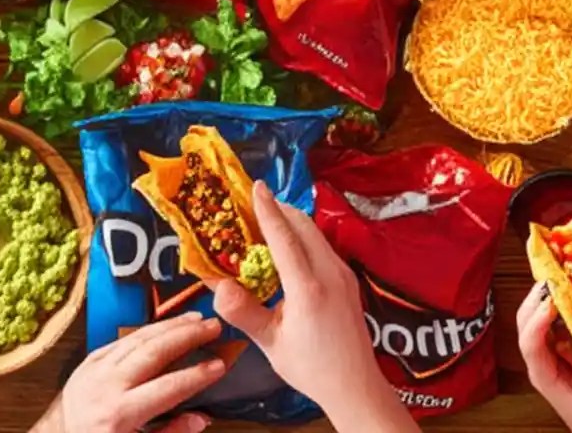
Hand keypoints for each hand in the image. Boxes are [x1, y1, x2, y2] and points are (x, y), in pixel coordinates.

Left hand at [32, 312, 224, 432]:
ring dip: (170, 326)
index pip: (167, 388)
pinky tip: (165, 325)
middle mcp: (105, 388)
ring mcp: (94, 371)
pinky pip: (122, 340)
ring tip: (195, 319)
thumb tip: (200, 419)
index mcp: (118, 416)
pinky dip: (147, 330)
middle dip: (187, 336)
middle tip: (213, 327)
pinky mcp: (89, 361)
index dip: (197, 375)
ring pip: (138, 339)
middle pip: (153, 352)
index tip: (220, 365)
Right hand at [211, 182, 417, 432]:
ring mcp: (343, 274)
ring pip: (315, 234)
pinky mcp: (348, 279)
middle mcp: (330, 274)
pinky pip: (322, 246)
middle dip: (278, 209)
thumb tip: (216, 286)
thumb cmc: (312, 367)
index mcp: (308, 288)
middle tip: (252, 204)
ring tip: (265, 222)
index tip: (255, 186)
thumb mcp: (270, 343)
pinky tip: (287, 248)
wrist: (355, 385)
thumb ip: (243, 312)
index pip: (284, 237)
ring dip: (291, 223)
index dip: (267, 209)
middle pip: (303, 225)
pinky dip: (302, 238)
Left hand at [517, 284, 571, 432]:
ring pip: (539, 318)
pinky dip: (564, 304)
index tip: (553, 300)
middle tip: (557, 274)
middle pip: (527, 323)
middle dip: (538, 297)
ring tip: (566, 275)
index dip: (538, 319)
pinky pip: (558, 322)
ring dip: (548, 296)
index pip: (530, 343)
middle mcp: (542, 361)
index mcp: (545, 376)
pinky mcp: (564, 350)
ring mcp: (551, 354)